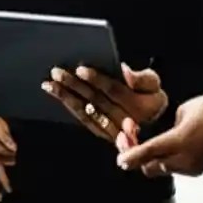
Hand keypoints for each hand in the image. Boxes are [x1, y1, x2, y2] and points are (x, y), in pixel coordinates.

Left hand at [42, 63, 167, 144]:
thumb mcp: (153, 84)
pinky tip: (59, 96)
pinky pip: (84, 120)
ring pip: (86, 112)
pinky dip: (70, 108)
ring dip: (66, 98)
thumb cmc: (149, 95)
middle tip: (57, 72)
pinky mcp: (102, 134)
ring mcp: (112, 131)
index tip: (80, 69)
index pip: (115, 91)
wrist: (152, 121)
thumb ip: (142, 78)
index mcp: (141, 107)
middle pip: (96, 101)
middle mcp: (126, 122)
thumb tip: (125, 71)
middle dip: (75, 86)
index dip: (97, 80)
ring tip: (49, 84)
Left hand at [115, 94, 202, 176]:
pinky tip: (163, 146)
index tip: (119, 160)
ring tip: (146, 140)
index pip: (148, 152)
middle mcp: (184, 159)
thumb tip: (164, 136)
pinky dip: (164, 160)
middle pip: (150, 167)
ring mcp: (192, 167)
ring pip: (161, 169)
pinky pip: (174, 168)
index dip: (131, 157)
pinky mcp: (199, 169)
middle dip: (137, 158)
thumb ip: (169, 126)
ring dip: (151, 159)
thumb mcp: (185, 109)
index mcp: (179, 141)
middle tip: (131, 140)